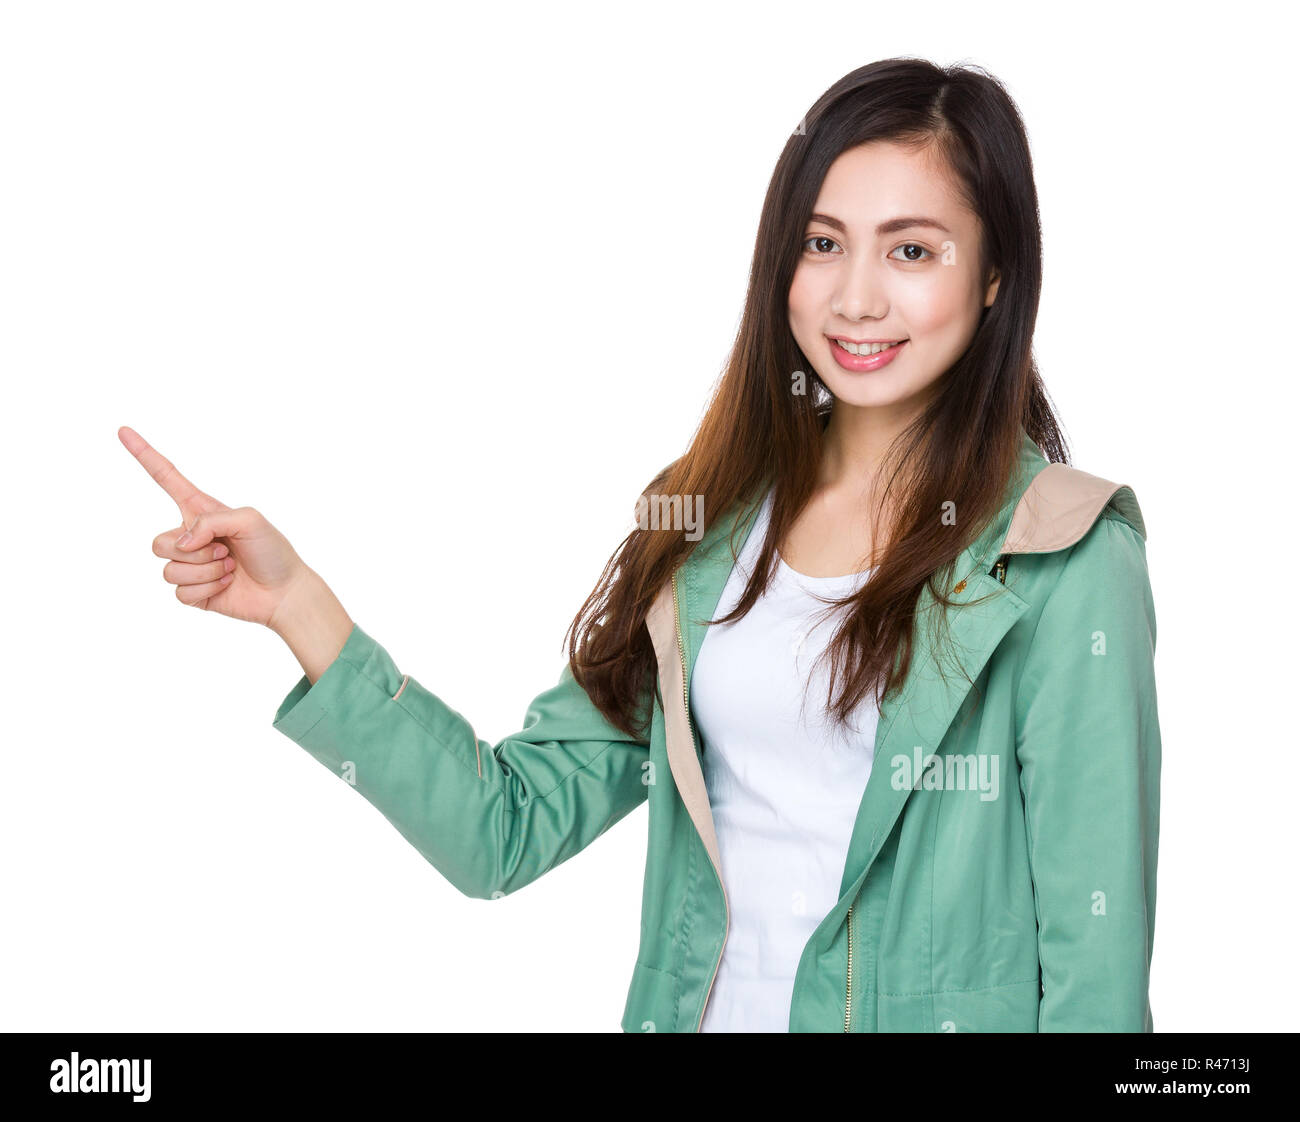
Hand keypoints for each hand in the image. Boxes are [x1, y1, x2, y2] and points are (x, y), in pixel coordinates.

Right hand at [119, 425, 311, 627]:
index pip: (167, 478)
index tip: (124, 431)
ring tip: (230, 567)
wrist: (284, 591)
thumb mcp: (249, 520)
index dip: (145, 455)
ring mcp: (190, 565)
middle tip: (225, 550)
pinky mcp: (193, 591)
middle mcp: (191, 536)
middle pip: (160, 543)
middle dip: (194, 552)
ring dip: (205, 571)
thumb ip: (210, 520)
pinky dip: (208, 589)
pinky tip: (227, 584)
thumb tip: (181, 543)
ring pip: (170, 570)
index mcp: (202, 510)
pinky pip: (180, 592)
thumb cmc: (272, 550)